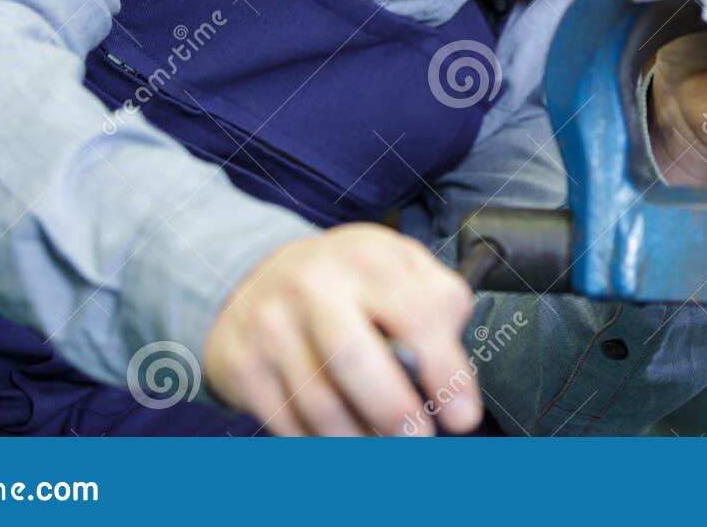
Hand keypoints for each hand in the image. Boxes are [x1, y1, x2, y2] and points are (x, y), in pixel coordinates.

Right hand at [204, 223, 479, 436]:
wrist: (257, 276)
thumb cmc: (348, 281)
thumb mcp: (398, 267)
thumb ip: (438, 304)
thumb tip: (456, 375)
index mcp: (367, 258)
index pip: (416, 316)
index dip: (446, 373)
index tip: (463, 416)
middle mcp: (313, 286)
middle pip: (356, 360)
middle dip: (394, 413)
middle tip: (419, 441)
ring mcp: (271, 326)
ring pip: (320, 404)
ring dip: (361, 442)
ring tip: (384, 448)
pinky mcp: (242, 366)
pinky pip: (288, 423)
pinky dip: (322, 446)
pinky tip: (345, 445)